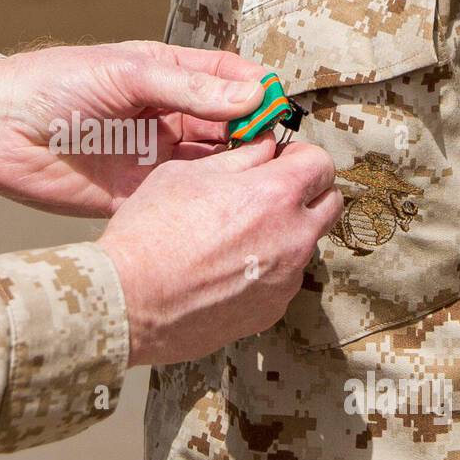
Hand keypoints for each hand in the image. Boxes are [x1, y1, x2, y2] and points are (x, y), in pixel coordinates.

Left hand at [0, 41, 266, 216]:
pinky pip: (188, 198)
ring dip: (241, 170)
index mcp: (166, 77)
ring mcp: (158, 157)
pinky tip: (234, 206)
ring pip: (215, 164)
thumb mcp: (123, 74)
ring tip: (267, 178)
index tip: (281, 106)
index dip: (258, 91)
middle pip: (231, 125)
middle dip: (257, 134)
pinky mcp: (142, 194)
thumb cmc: (51, 85)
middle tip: (281, 149)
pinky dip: (213, 201)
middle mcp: (169, 116)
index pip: (228, 80)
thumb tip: (251, 96)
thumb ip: (186, 87)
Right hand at [97, 138, 342, 365]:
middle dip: (307, 193)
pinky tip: (225, 270)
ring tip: (235, 238)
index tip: (279, 162)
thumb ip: (237, 159)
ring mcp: (286, 279)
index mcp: (274, 194)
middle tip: (269, 193)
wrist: (129, 300)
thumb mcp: (186, 174)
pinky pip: (283, 280)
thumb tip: (265, 148)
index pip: (322, 164)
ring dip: (284, 233)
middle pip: (330, 204)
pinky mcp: (272, 310)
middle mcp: (293, 237)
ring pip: (304, 244)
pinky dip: (266, 269)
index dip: (300, 157)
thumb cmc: (149, 231)